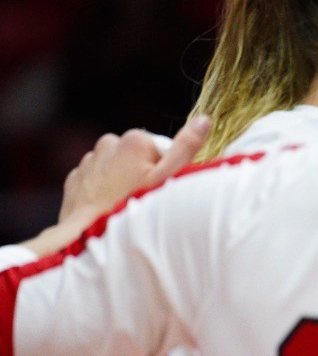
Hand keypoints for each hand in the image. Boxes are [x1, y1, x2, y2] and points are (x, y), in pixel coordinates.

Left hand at [19, 115, 210, 257]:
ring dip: (120, 182)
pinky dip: (101, 191)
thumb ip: (186, 148)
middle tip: (143, 199)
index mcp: (134, 140)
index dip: (164, 170)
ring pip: (114, 167)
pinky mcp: (75, 178)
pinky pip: (94, 179)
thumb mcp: (170, 179)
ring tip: (124, 206)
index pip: (160, 148)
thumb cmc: (135, 208)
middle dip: (140, 173)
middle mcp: (108, 142)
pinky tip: (107, 209)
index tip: (160, 188)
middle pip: (135, 155)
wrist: (88, 236)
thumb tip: (204, 119)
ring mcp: (88, 161)